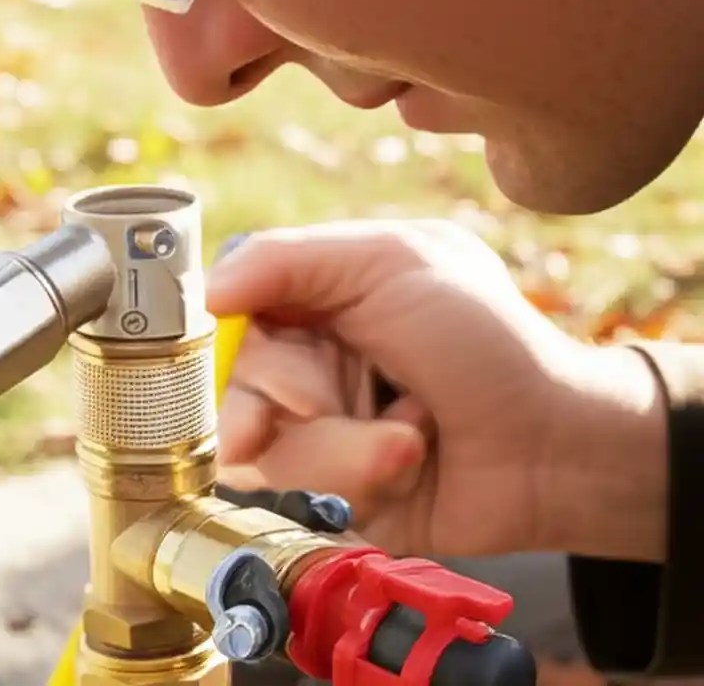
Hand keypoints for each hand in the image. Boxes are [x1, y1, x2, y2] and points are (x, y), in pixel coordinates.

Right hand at [210, 220, 667, 560]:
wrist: (552, 447)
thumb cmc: (485, 340)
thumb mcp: (390, 262)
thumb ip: (285, 259)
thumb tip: (202, 290)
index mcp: (309, 301)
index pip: (223, 319)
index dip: (223, 343)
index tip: (228, 354)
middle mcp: (302, 367)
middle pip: (234, 392)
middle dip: (299, 399)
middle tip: (347, 394)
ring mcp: (313, 432)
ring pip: (264, 454)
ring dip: (343, 447)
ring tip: (409, 436)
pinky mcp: (327, 493)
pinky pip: (298, 497)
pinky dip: (359, 479)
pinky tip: (409, 462)